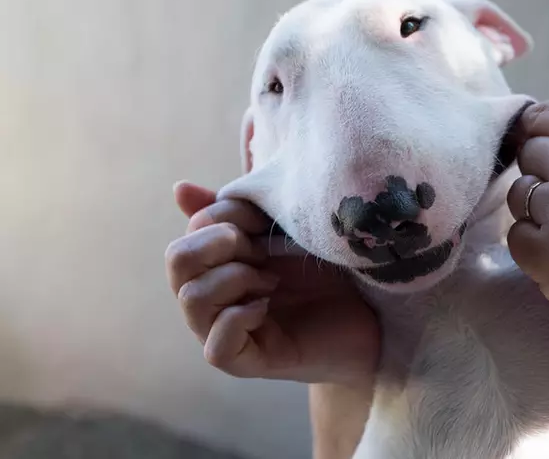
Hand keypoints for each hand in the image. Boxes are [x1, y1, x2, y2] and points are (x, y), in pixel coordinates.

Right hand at [165, 182, 379, 383]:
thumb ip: (234, 211)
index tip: (267, 220)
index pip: (188, 234)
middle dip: (222, 243)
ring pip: (192, 298)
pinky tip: (267, 306)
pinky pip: (216, 346)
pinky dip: (241, 317)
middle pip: (177, 262)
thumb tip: (179, 188)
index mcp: (211, 267)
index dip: (226, 218)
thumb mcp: (280, 230)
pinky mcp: (244, 363)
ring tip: (272, 280)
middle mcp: (208, 301)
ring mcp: (221, 333)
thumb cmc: (322, 272)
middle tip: (264, 250)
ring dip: (235, 277)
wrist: (368, 315)